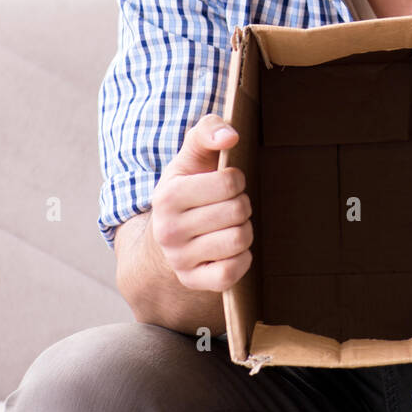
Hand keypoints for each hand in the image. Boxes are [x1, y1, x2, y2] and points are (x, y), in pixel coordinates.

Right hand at [150, 113, 252, 291]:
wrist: (168, 229)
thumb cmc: (189, 184)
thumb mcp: (192, 153)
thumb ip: (209, 130)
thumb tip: (231, 137)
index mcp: (167, 195)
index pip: (229, 182)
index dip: (237, 179)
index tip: (227, 182)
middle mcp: (168, 230)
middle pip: (238, 211)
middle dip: (242, 204)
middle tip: (229, 204)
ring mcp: (178, 259)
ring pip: (239, 240)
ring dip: (244, 229)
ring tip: (230, 224)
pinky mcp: (192, 281)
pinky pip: (231, 272)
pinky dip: (242, 259)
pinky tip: (232, 248)